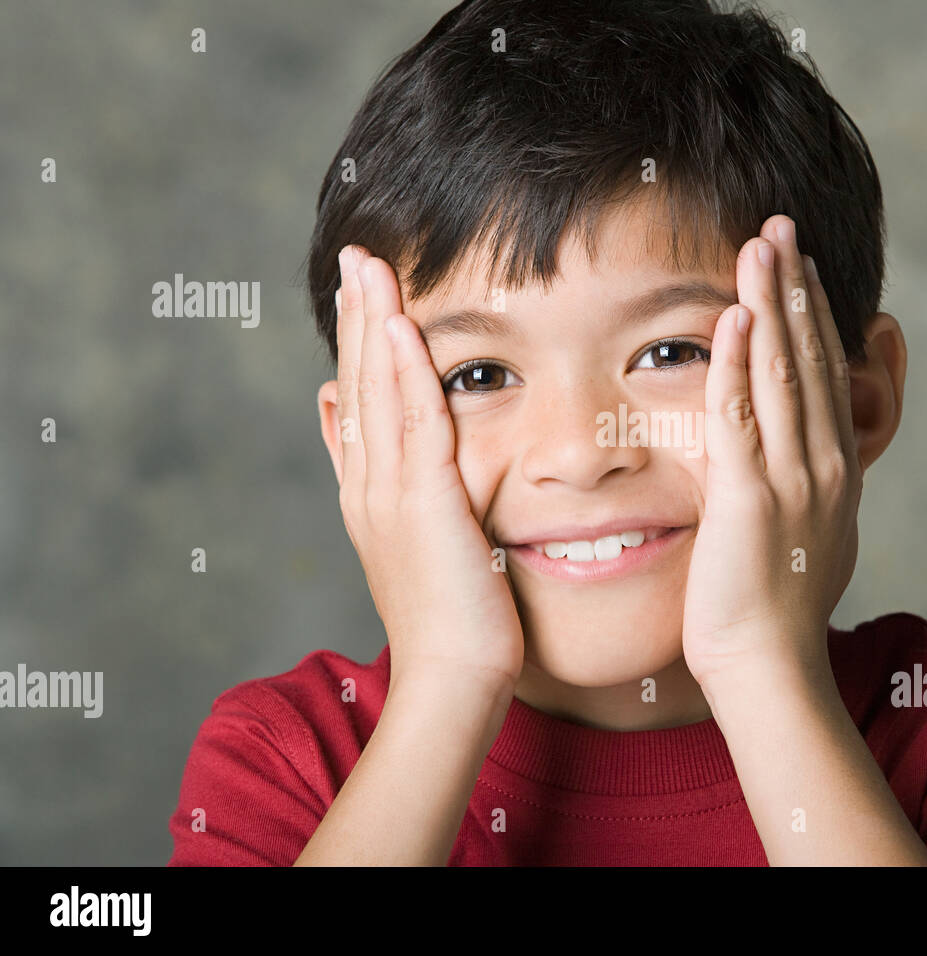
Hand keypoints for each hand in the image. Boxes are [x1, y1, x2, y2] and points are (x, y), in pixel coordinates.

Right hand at [333, 246, 524, 693]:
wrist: (453, 678)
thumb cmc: (454, 621)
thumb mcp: (419, 548)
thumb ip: (402, 496)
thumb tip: (386, 455)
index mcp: (370, 495)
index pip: (359, 403)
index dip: (356, 345)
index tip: (358, 294)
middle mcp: (368, 487)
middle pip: (359, 384)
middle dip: (357, 317)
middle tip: (356, 257)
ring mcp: (389, 495)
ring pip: (378, 392)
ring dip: (372, 324)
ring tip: (368, 266)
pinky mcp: (424, 505)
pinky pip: (414, 423)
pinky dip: (404, 371)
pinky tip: (398, 324)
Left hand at [681, 215, 862, 691]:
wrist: (772, 665)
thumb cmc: (782, 607)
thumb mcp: (815, 533)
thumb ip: (811, 486)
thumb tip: (813, 462)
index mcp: (837, 467)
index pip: (824, 372)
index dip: (813, 313)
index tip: (799, 265)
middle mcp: (824, 462)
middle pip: (809, 357)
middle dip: (795, 286)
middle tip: (781, 226)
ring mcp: (792, 478)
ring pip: (781, 373)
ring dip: (770, 303)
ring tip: (760, 244)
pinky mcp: (750, 499)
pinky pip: (741, 418)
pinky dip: (736, 364)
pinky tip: (732, 317)